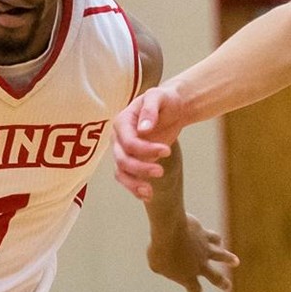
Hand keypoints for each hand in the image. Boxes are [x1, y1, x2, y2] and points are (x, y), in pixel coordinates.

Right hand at [114, 85, 191, 200]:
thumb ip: (150, 110)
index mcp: (122, 121)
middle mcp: (118, 138)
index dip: (145, 149)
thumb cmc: (164, 100)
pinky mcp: (130, 160)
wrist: (172, 108)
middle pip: (122, 159)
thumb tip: (143, 129)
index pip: (129, 142)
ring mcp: (122, 150)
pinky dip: (134, 188)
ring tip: (149, 193)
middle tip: (161, 172)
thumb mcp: (159, 96)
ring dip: (133, 184)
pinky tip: (148, 196)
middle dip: (140, 169)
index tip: (167, 151)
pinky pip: (126, 177)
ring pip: (121, 172)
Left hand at [147, 214, 238, 291]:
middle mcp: (199, 265)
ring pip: (221, 256)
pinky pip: (214, 238)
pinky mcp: (204, 235)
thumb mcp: (155, 264)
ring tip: (235, 262)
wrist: (170, 230)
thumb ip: (162, 268)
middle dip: (222, 282)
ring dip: (229, 259)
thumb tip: (165, 266)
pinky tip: (218, 240)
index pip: (195, 289)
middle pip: (215, 277)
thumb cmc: (159, 249)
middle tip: (227, 286)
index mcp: (187, 276)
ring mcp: (204, 250)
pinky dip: (216, 240)